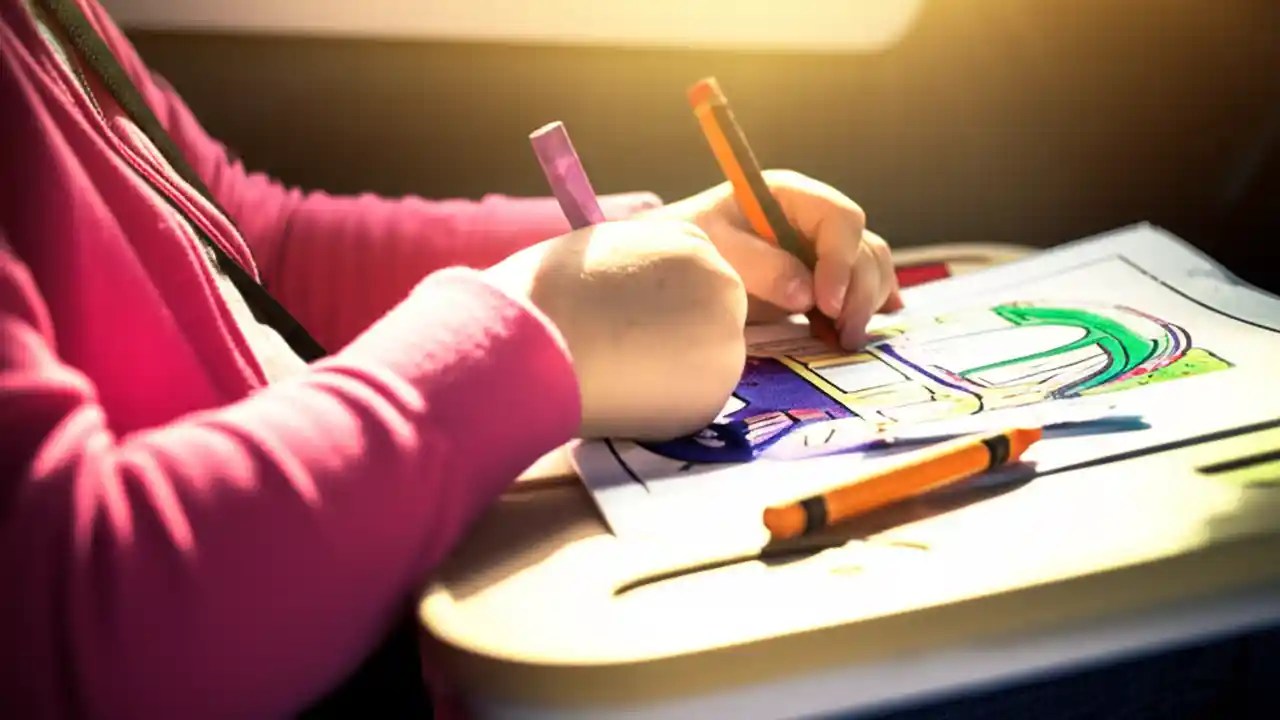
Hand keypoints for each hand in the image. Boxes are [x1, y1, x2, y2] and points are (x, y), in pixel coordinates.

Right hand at [485, 220, 747, 439]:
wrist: (535, 343)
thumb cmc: (551, 292)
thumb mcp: (604, 248)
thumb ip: (642, 267)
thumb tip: (647, 291)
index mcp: (693, 241)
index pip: (697, 272)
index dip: (664, 299)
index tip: (634, 315)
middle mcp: (723, 287)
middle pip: (711, 317)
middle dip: (678, 335)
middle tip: (627, 349)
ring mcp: (727, 342)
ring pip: (707, 362)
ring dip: (675, 371)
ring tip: (622, 372)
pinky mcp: (716, 394)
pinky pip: (697, 401)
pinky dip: (669, 406)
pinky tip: (630, 397)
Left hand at [648, 170, 902, 347]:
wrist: (679, 260)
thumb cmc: (691, 242)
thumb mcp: (714, 248)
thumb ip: (759, 266)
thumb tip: (805, 295)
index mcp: (790, 195)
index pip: (840, 219)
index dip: (841, 261)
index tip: (826, 304)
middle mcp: (815, 217)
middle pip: (864, 248)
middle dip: (859, 293)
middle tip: (843, 336)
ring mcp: (825, 246)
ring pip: (871, 269)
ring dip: (865, 305)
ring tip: (843, 340)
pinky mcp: (827, 275)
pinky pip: (864, 285)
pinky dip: (868, 307)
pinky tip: (862, 327)